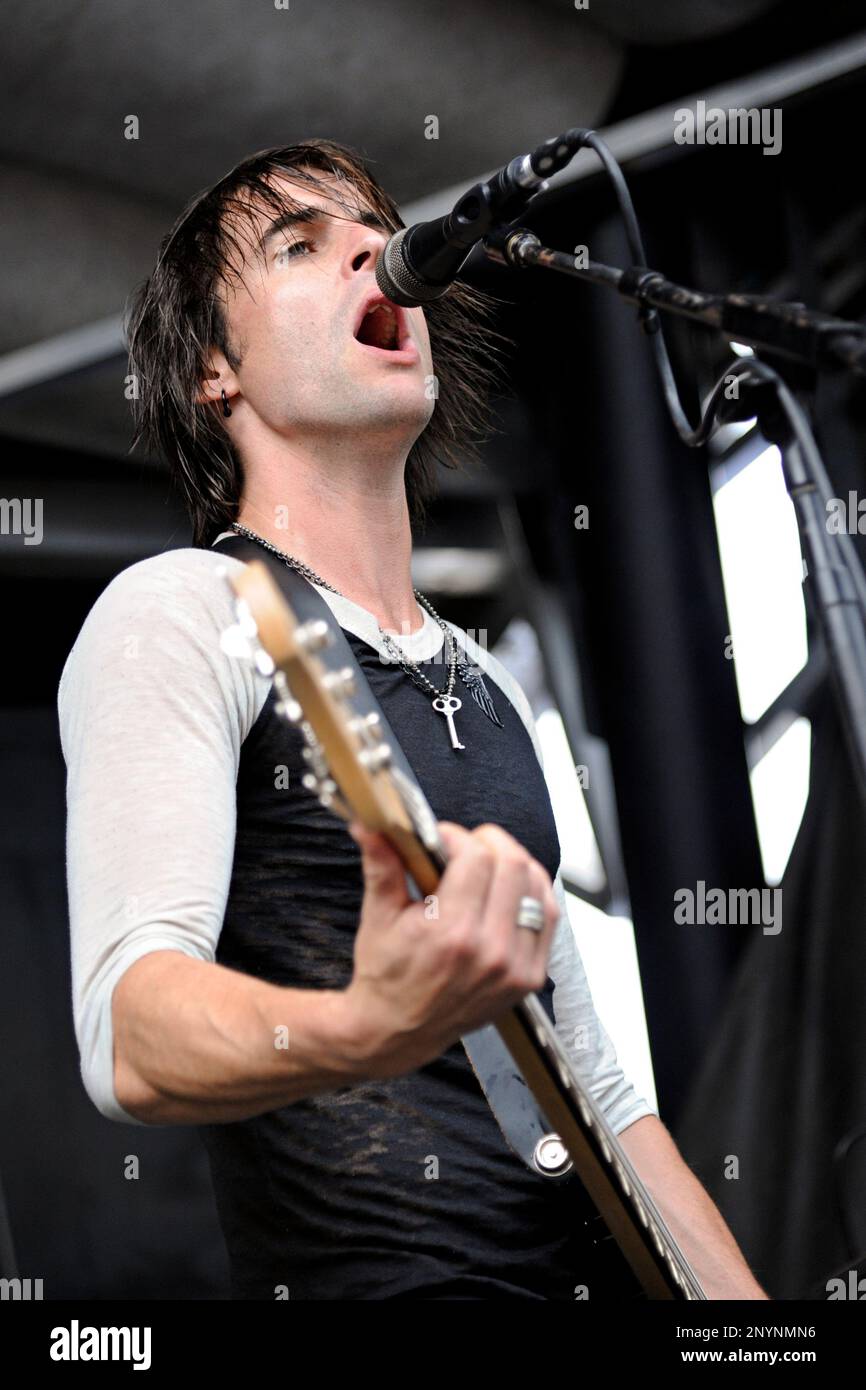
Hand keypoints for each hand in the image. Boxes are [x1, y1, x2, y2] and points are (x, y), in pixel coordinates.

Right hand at [339, 819, 559, 1076]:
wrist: (399, 1030)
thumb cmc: (387, 975)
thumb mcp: (377, 917)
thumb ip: (382, 864)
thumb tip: (370, 824)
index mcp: (450, 934)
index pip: (476, 858)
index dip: (458, 837)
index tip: (442, 840)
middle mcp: (490, 952)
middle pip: (513, 865)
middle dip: (488, 843)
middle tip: (465, 847)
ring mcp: (515, 967)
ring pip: (537, 885)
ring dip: (514, 864)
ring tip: (487, 866)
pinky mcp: (530, 977)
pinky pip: (548, 916)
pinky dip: (532, 893)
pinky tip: (509, 890)